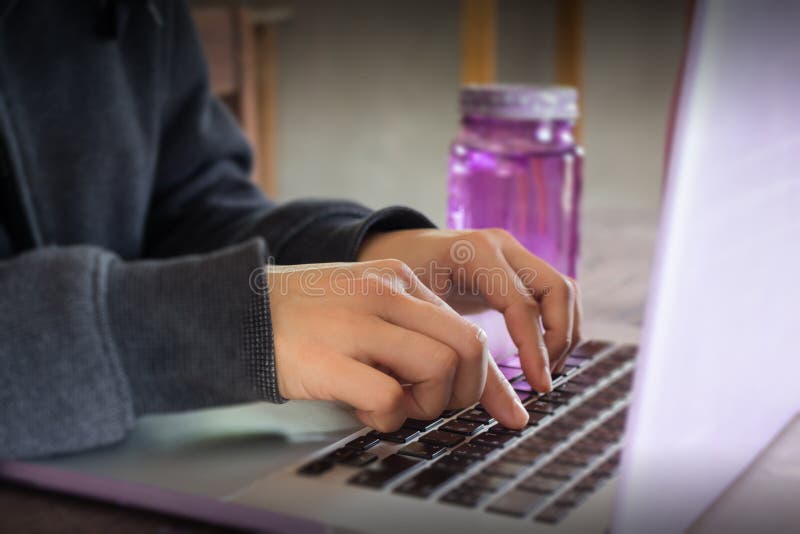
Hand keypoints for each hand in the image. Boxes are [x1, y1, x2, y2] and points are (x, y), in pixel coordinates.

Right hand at [267, 260, 528, 430]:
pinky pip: (389, 398)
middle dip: (466, 391)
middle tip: (431, 404)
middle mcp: (385, 293)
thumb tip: (465, 377)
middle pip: (468, 346)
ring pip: (439, 368)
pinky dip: (385, 417)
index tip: (506, 412)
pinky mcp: (328, 358)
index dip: (488, 379)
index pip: (468, 328)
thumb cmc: (308, 317)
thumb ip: (412, 329)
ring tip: (392, 403)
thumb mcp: (366, 305)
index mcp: (398, 278)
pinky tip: (361, 408)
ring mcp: (356, 322)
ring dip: (426, 404)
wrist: (238, 312)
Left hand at [358, 228, 580, 388]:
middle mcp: (501, 246)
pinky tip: (538, 356)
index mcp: (474, 253)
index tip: (538, 387)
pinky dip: (556, 325)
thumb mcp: (413, 315)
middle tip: (542, 380)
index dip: (535, 350)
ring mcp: (513, 252)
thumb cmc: (396, 287)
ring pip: (564, 290)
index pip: (522, 305)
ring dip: (564, 333)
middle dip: (558, 339)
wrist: (392, 255)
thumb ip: (447, 351)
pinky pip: (554, 293)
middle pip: (558, 290)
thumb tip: (475, 401)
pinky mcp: (518, 266)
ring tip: (542, 371)